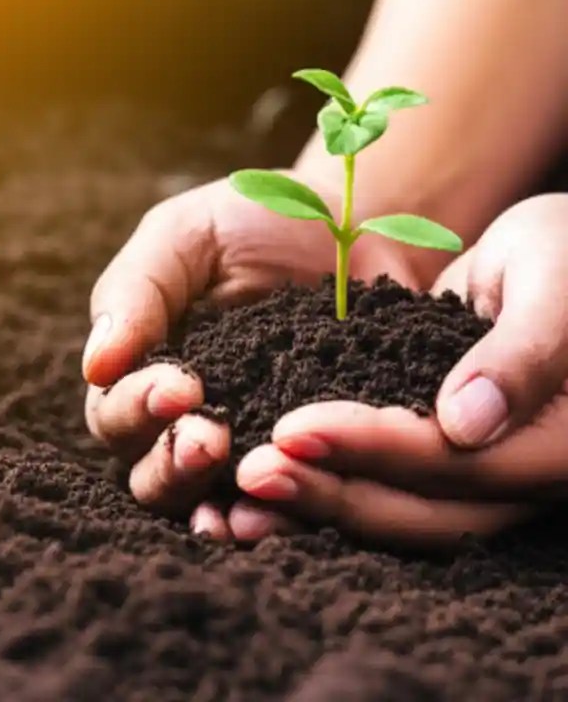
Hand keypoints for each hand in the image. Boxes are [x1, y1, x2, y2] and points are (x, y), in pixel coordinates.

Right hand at [83, 171, 424, 532]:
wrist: (365, 222)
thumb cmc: (259, 218)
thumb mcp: (186, 236)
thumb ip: (134, 292)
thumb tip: (95, 366)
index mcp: (144, 373)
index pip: (115, 414)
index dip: (136, 409)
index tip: (178, 387)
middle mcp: (187, 423)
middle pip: (150, 476)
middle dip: (172, 464)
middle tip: (208, 440)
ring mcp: (250, 450)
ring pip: (210, 505)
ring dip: (217, 507)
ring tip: (244, 493)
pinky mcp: (315, 463)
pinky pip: (291, 505)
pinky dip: (286, 517)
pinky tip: (295, 515)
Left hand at [233, 194, 567, 547]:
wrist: (566, 255)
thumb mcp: (558, 280)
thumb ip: (525, 353)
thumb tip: (466, 426)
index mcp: (564, 445)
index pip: (455, 462)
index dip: (371, 448)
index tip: (291, 429)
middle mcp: (519, 477)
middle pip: (419, 512)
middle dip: (328, 494)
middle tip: (249, 474)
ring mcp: (477, 476)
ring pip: (393, 513)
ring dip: (314, 507)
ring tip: (235, 502)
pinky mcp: (434, 458)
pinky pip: (378, 488)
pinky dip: (320, 488)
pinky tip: (254, 488)